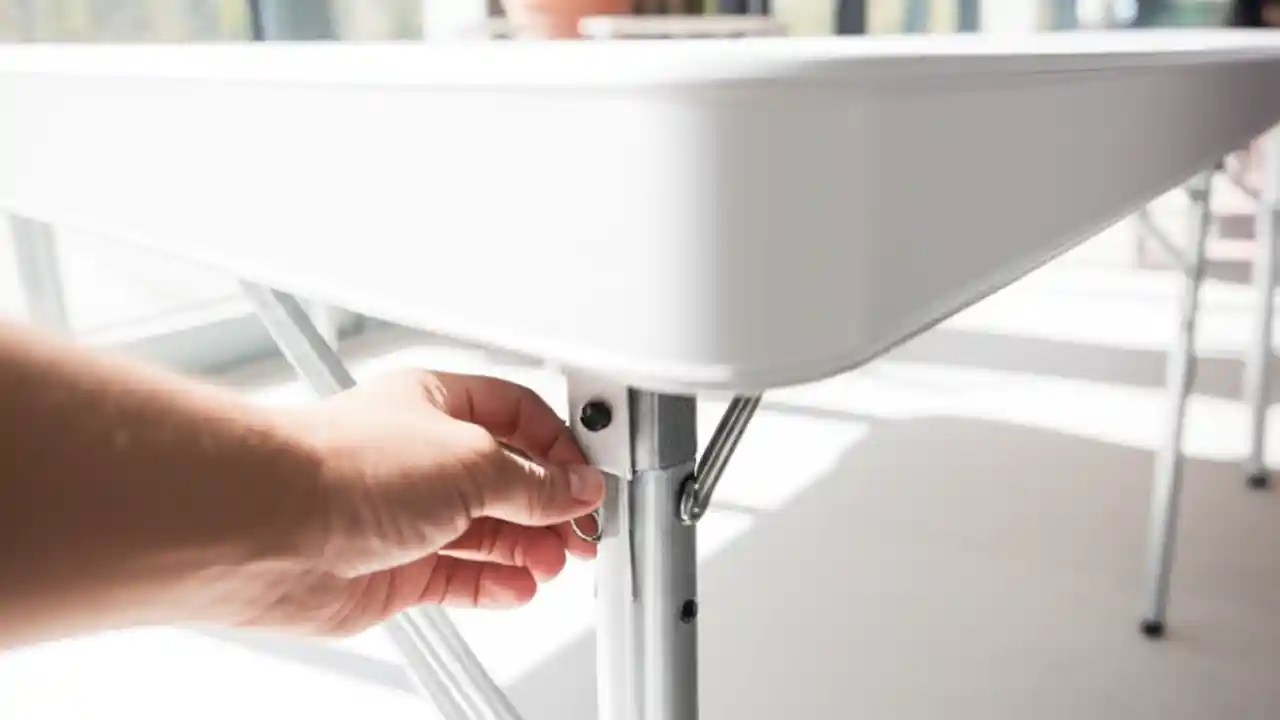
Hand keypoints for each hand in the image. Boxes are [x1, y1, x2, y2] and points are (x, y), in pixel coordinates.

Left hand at [238, 371, 603, 635]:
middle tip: (582, 531)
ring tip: (557, 561)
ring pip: (485, 531)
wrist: (268, 527)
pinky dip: (493, 583)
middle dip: (549, 506)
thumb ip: (534, 483)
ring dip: (527, 547)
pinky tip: (519, 586)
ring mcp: (406, 515)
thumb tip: (575, 489)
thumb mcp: (472, 461)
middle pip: (506, 479)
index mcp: (438, 404)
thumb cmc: (344, 468)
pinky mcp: (392, 569)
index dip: (558, 449)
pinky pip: (457, 576)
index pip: (517, 418)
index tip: (589, 480)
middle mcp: (421, 456)